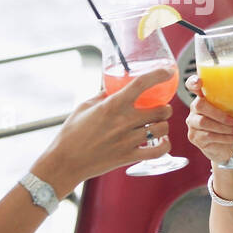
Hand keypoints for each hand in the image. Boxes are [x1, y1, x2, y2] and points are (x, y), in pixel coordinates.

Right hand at [34, 67, 173, 194]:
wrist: (65, 161)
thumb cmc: (72, 133)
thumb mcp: (85, 106)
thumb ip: (103, 95)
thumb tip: (114, 87)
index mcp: (112, 105)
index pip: (141, 84)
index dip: (158, 74)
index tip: (167, 71)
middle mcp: (123, 121)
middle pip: (160, 110)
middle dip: (165, 107)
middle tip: (161, 108)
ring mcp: (128, 141)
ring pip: (162, 129)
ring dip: (163, 125)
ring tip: (157, 125)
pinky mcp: (129, 157)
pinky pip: (158, 151)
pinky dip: (164, 145)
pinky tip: (161, 141)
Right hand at [184, 70, 232, 166]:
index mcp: (207, 96)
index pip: (192, 84)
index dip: (193, 82)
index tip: (199, 82)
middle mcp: (196, 108)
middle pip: (199, 104)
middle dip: (219, 114)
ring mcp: (194, 123)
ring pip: (204, 122)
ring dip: (225, 128)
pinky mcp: (195, 137)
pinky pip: (208, 136)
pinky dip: (226, 138)